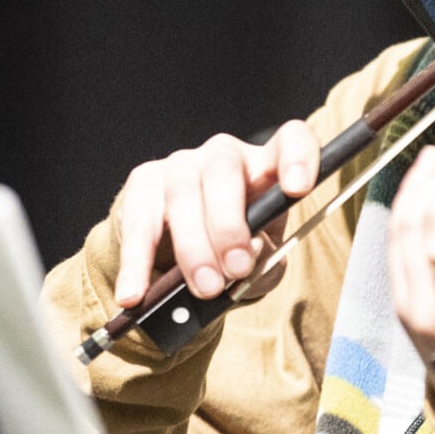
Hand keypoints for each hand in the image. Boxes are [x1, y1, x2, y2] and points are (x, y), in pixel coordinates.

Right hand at [115, 120, 320, 306]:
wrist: (181, 257)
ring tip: (204, 288)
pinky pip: (138, 221)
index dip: (297, 158)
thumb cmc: (234, 253)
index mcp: (266, 166)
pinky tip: (135, 293)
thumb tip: (248, 252)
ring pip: (182, 192)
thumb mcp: (261, 262)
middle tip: (237, 268)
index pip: (290, 140)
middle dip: (229, 222)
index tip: (298, 189)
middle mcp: (223, 156)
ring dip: (193, 245)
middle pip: (223, 169)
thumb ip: (263, 259)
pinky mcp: (142, 185)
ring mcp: (180, 166)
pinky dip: (136, 262)